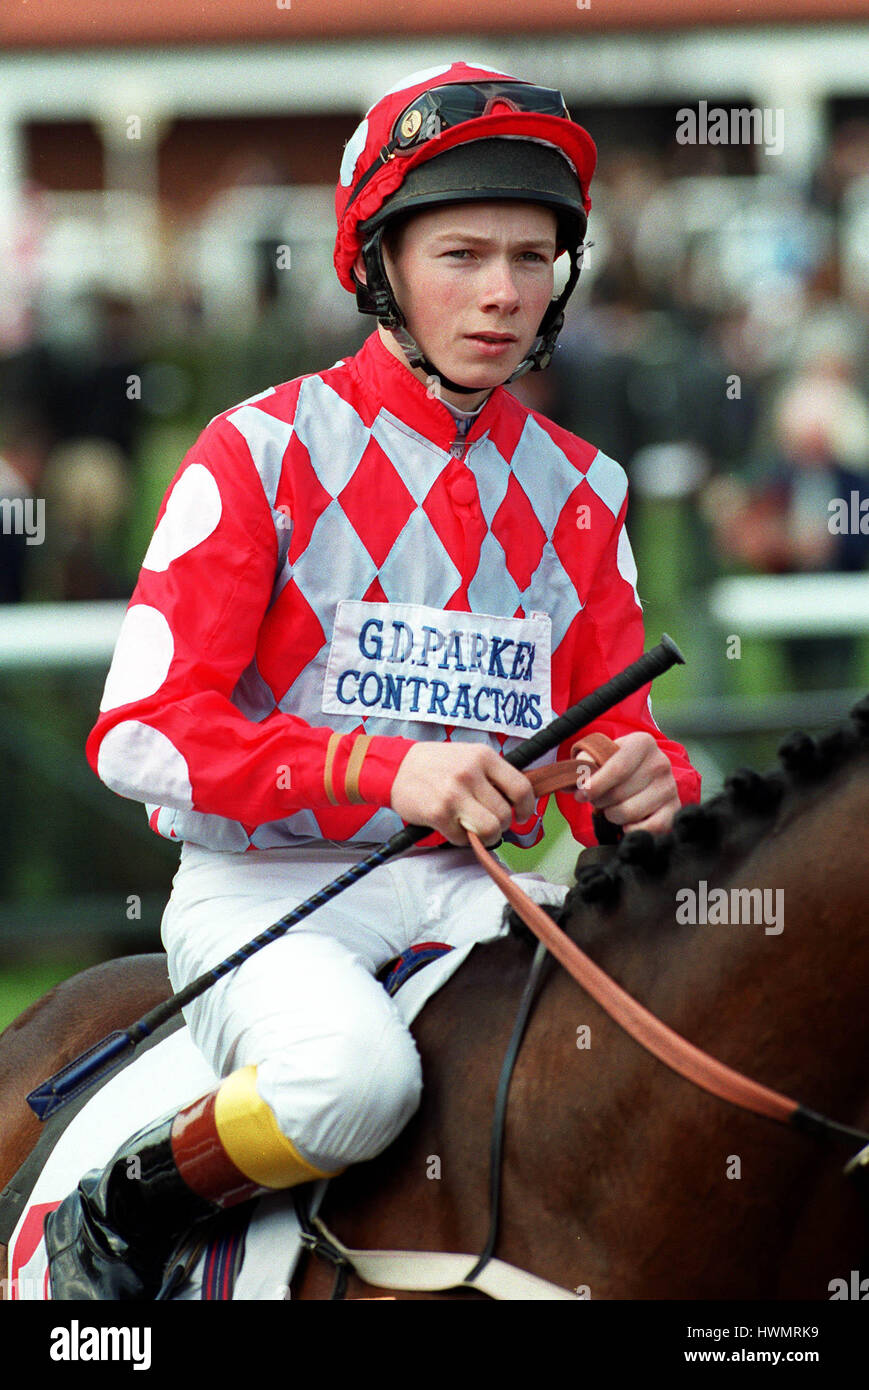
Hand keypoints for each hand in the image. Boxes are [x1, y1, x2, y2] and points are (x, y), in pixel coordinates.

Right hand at [390, 742, 535, 846]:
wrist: (396, 767)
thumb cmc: (436, 764)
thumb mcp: (469, 756)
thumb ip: (492, 775)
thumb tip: (516, 803)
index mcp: (483, 756)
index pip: (521, 787)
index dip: (527, 807)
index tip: (521, 815)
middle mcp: (471, 773)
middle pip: (505, 814)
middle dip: (500, 825)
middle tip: (489, 822)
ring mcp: (454, 794)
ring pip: (489, 829)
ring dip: (486, 836)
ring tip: (475, 829)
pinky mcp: (438, 813)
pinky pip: (462, 838)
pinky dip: (460, 838)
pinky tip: (451, 825)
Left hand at [574, 732, 679, 835]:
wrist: (640, 773)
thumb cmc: (615, 764)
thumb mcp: (599, 754)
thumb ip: (584, 763)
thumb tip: (571, 782)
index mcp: (642, 743)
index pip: (616, 769)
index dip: (594, 786)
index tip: (581, 794)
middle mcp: (660, 763)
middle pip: (619, 793)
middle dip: (600, 801)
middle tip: (597, 799)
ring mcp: (669, 787)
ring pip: (630, 812)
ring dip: (613, 815)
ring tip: (612, 807)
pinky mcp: (674, 809)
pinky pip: (652, 828)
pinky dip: (633, 829)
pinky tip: (626, 823)